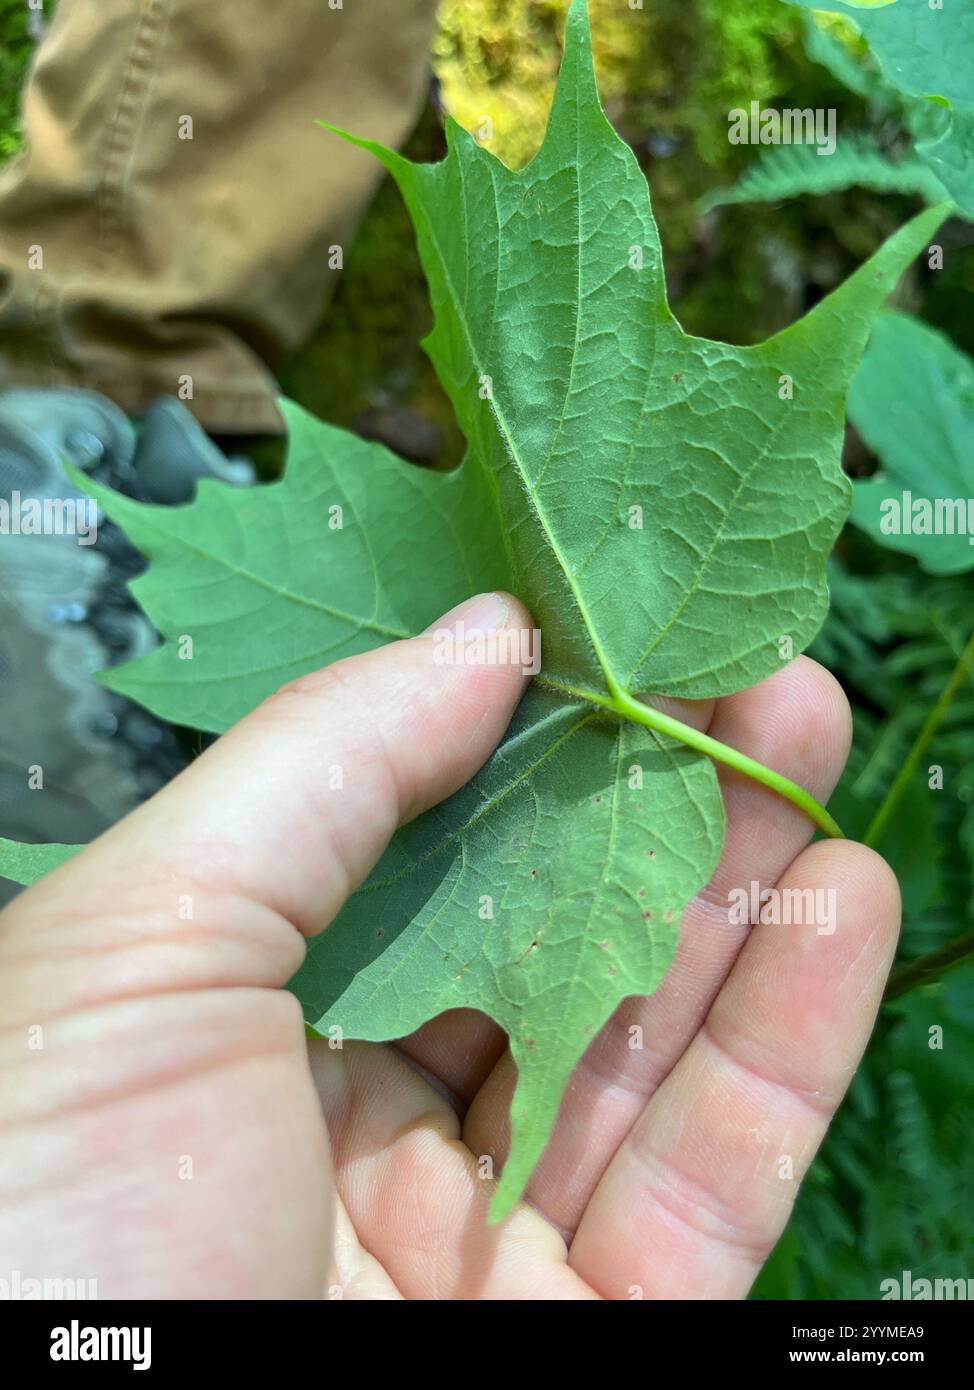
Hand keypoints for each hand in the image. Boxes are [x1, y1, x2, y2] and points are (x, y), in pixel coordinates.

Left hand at [0, 592, 897, 1298]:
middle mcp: (368, 1119)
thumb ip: (324, 767)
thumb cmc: (48, 1211)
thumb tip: (492, 635)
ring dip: (744, 891)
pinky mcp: (592, 1330)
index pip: (420, 851)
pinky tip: (842, 902)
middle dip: (655, 797)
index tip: (619, 636)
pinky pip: (715, 1178)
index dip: (526, 739)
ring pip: (648, 1039)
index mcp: (249, 1017)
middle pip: (551, 934)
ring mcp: (484, 1230)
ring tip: (808, 743)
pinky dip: (789, 1038)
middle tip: (747, 670)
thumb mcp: (143, 943)